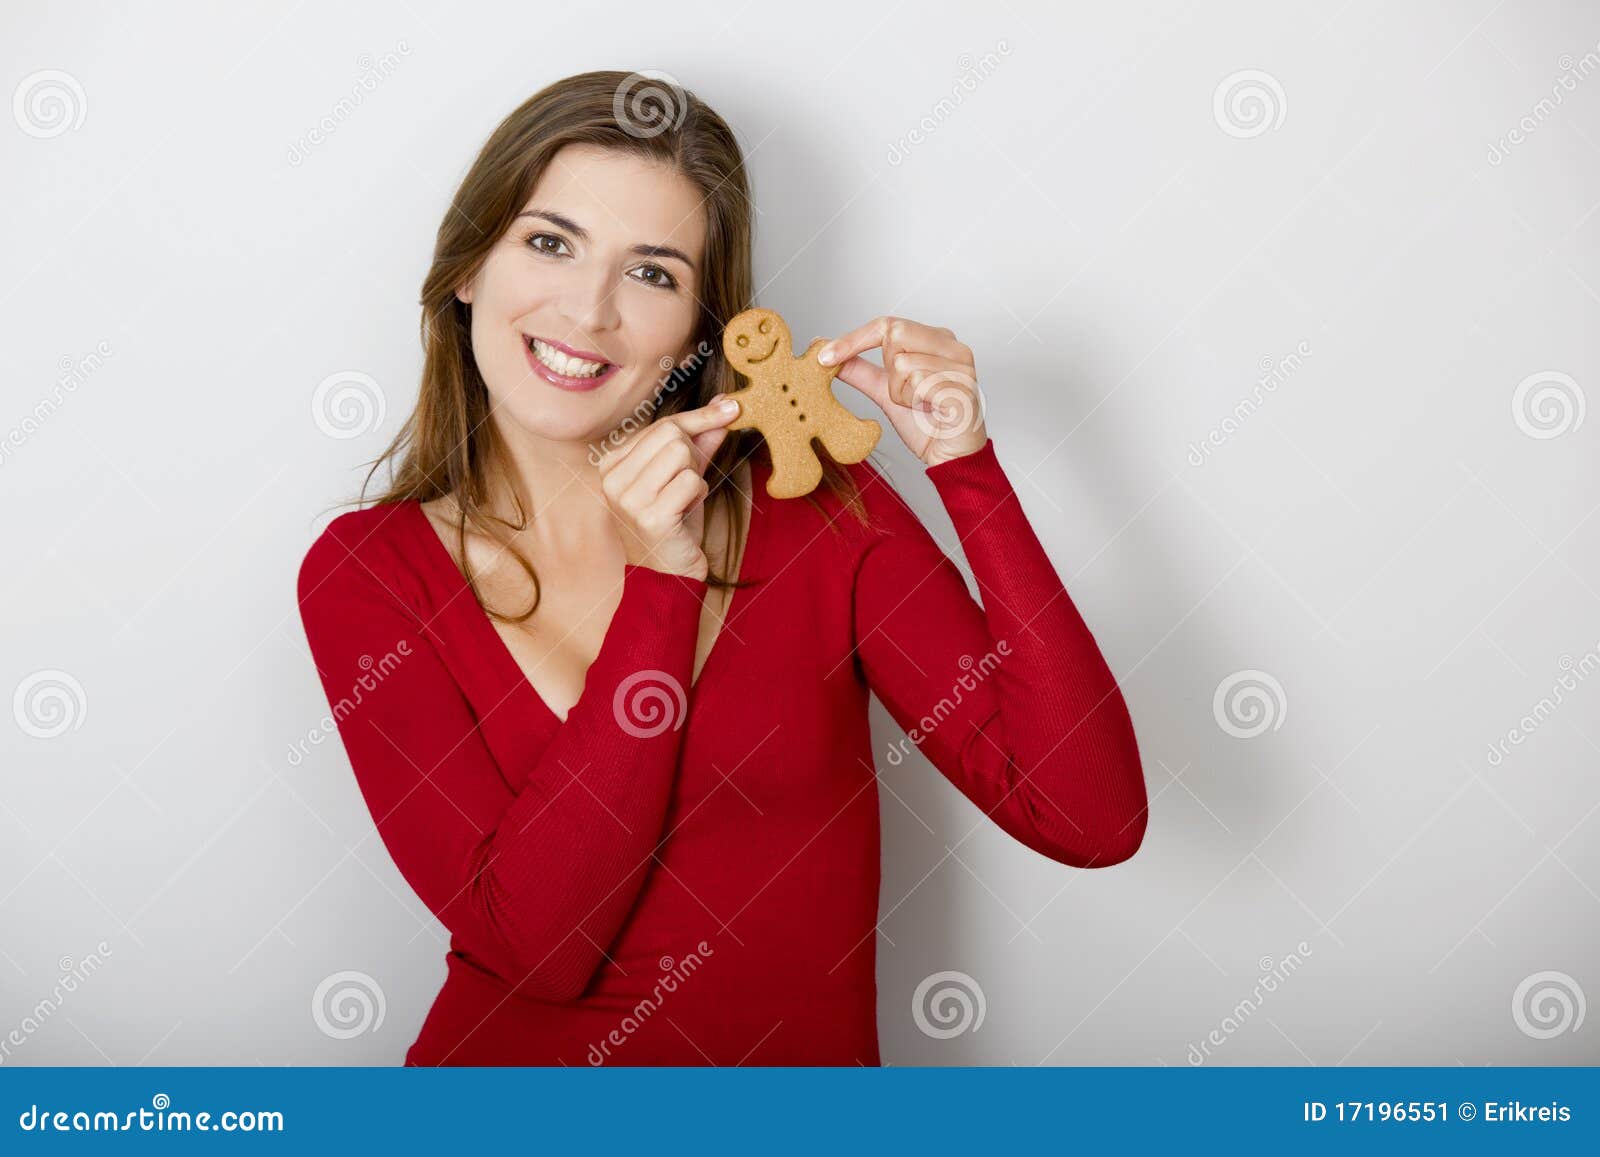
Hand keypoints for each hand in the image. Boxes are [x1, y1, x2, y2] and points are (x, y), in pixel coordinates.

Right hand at [597, 395, 740, 579]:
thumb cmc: (674, 526)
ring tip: (682, 502)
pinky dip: (697, 495)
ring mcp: (628, 497)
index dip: (699, 418)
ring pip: (681, 454)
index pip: (662, 425)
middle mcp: (612, 478)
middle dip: (692, 456)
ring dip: (694, 478)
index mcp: (612, 464)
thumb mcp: (684, 478)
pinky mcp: (649, 516)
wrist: (667, 576)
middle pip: (672, 434)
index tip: (730, 406)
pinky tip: (684, 514)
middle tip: (687, 485)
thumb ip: (699, 444)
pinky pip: (690, 481)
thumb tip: (723, 407)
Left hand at [818, 316, 987, 466]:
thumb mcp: (886, 393)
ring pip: (903, 363)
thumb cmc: (927, 424)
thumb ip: (861, 372)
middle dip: (887, 368)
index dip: (852, 339)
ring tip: (921, 405)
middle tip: (904, 391)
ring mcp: (961, 363)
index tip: (823, 356)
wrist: (952, 457)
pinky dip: (914, 402)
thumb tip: (828, 356)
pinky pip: (918, 383)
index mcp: (936, 339)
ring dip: (901, 393)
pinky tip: (930, 410)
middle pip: (894, 333)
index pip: (887, 324)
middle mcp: (952, 345)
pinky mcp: (963, 383)